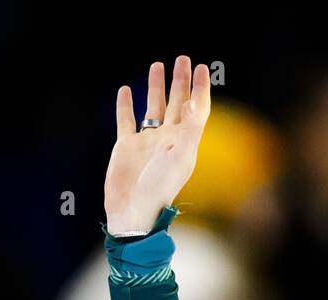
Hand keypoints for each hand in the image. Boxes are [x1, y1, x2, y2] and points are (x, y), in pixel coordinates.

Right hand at [104, 55, 211, 233]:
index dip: (200, 89)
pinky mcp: (126, 146)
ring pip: (153, 108)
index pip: (196, 110)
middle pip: (176, 103)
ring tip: (158, 65)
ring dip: (156, 87)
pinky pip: (126, 120)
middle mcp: (167, 139)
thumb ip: (188, 129)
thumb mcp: (178, 157)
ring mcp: (146, 142)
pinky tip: (126, 90)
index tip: (201, 68)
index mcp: (184, 142)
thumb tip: (191, 102)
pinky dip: (126, 105)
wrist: (133, 211)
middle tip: (183, 59)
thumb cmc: (159, 188)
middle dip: (181, 82)